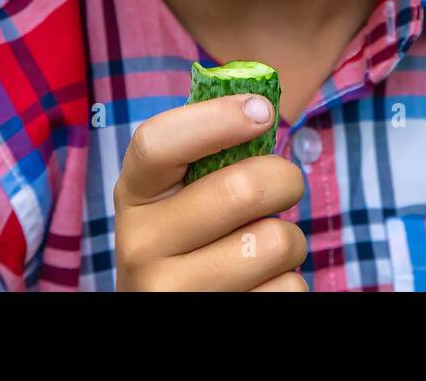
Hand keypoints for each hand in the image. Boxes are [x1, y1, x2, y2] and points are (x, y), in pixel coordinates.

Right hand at [114, 93, 307, 290]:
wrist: (172, 307)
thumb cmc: (192, 238)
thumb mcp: (180, 196)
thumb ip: (210, 154)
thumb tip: (261, 103)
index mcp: (135, 196)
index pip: (156, 143)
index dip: (216, 118)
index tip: (262, 110)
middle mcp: (140, 247)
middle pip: (242, 189)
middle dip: (285, 179)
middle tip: (283, 187)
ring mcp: (172, 294)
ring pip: (275, 242)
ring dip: (290, 240)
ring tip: (263, 248)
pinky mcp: (213, 322)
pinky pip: (288, 289)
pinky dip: (289, 283)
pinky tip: (259, 286)